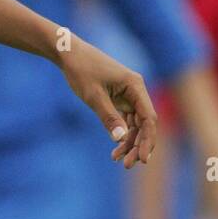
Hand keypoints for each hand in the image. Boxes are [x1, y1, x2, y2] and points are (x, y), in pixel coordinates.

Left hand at [58, 39, 156, 166]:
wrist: (69, 54)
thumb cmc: (81, 71)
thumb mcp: (93, 96)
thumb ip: (108, 117)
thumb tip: (121, 138)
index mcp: (135, 86)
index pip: (149, 118)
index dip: (147, 140)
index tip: (141, 159)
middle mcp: (136, 90)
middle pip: (144, 124)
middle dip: (137, 145)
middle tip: (126, 164)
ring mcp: (128, 94)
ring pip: (135, 124)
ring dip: (129, 142)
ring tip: (117, 159)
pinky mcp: (118, 98)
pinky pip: (125, 119)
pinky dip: (121, 133)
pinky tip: (114, 148)